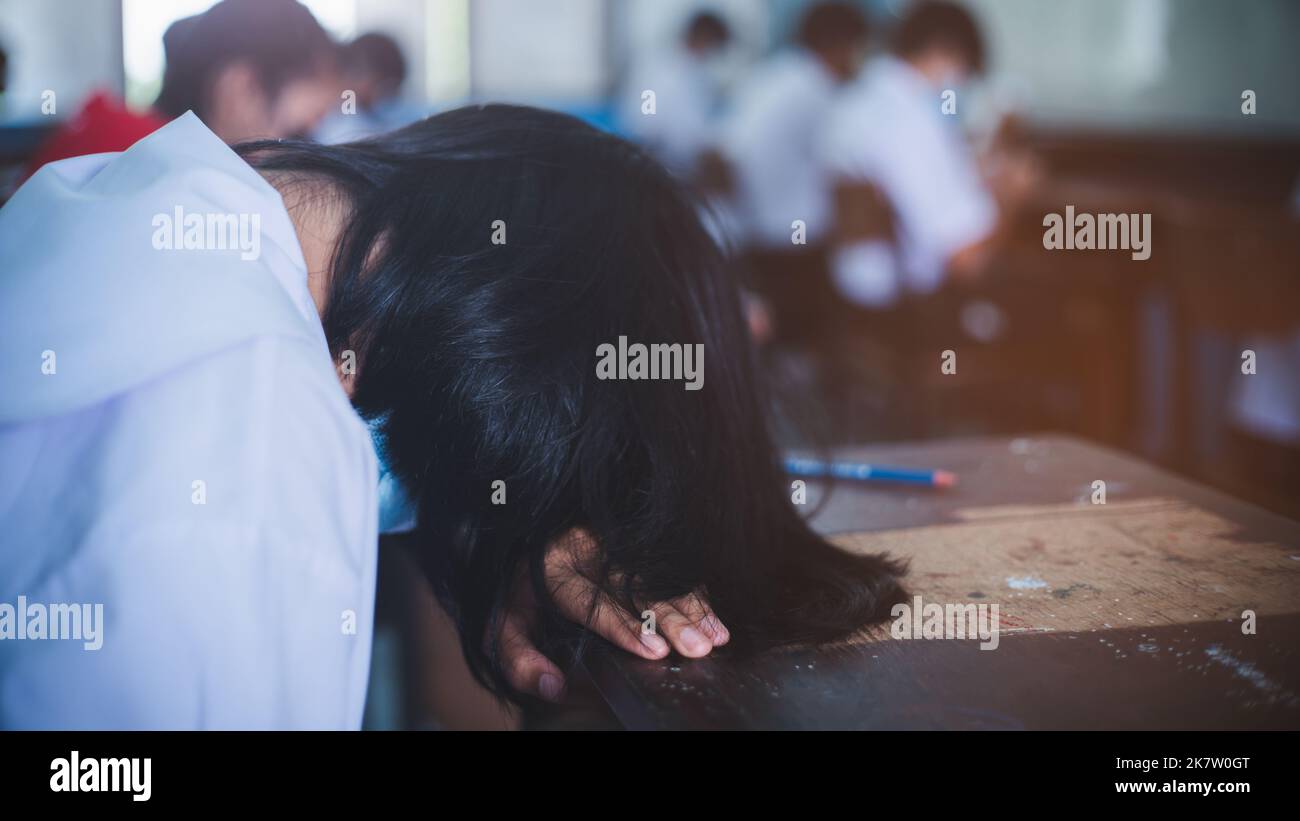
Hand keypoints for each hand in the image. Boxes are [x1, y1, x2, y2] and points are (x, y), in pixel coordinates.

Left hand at [496, 528, 729, 701]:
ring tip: (714, 637)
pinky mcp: (632, 539)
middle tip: (696, 648)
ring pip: (658, 576)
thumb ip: (520, 660)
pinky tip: (714, 617)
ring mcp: (613, 540)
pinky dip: (695, 593)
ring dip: (691, 608)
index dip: (625, 627)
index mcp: (552, 570)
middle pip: (635, 587)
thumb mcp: (505, 627)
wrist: (520, 543)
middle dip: (670, 620)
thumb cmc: (519, 595)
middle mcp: (586, 549)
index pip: (592, 601)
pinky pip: (669, 566)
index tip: (654, 651)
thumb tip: (552, 686)